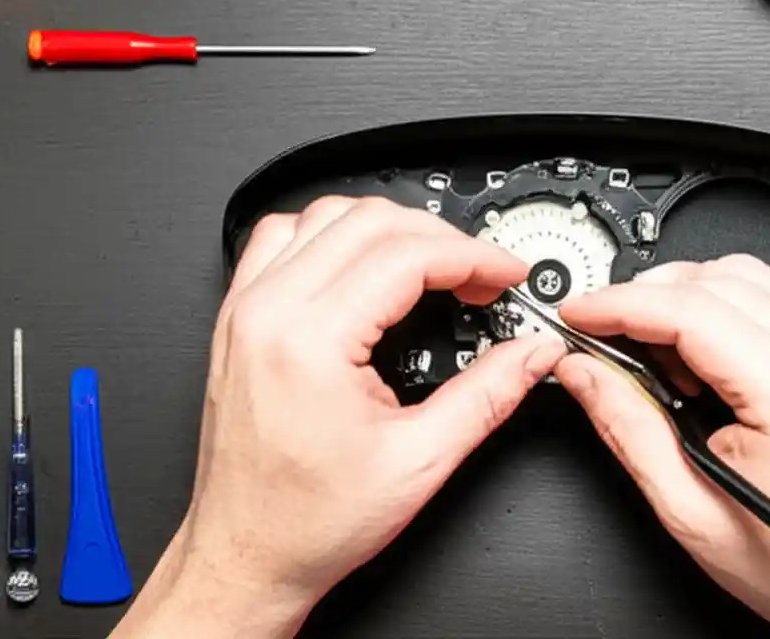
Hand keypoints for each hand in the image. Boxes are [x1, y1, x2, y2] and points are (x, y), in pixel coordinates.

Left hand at [112, 197, 565, 638]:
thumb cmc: (307, 522)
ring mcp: (245, 311)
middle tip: (481, 277)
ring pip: (325, 214)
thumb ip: (489, 395)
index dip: (473, 256)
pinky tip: (361, 261)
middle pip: (371, 221)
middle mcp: (268, 313)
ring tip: (432, 263)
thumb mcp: (420, 461)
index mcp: (310, 342)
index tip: (505, 273)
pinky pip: (280, 237)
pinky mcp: (237, 319)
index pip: (407, 254)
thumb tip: (532, 355)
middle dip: (442, 238)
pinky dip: (331, 233)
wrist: (247, 555)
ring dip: (389, 227)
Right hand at [552, 255, 769, 637]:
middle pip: (713, 279)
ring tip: (656, 362)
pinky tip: (696, 356)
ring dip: (679, 300)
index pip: (691, 310)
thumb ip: (627, 427)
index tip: (579, 313)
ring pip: (738, 273)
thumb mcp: (688, 509)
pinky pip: (765, 293)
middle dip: (644, 298)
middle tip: (603, 340)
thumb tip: (584, 371)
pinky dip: (715, 307)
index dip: (621, 304)